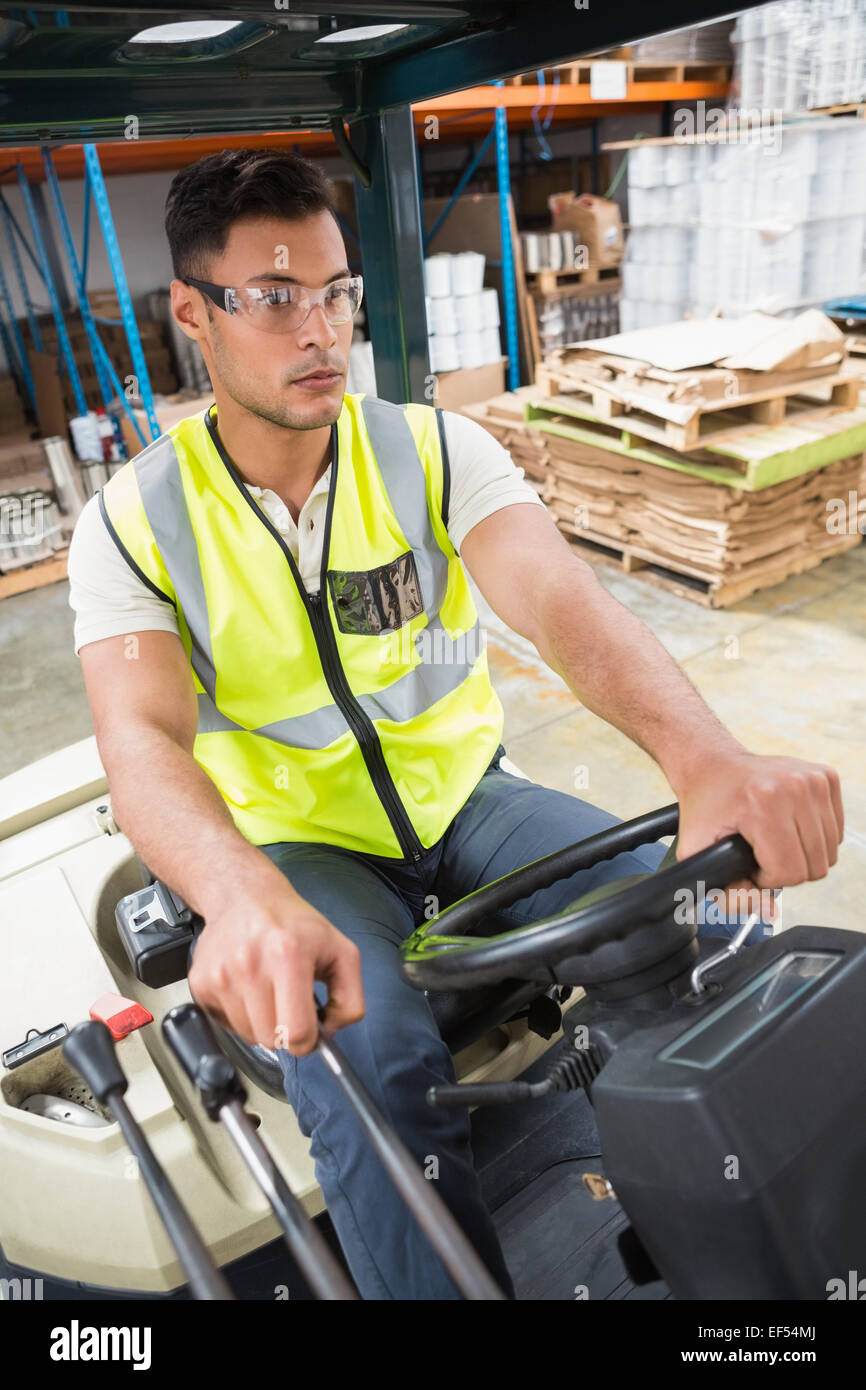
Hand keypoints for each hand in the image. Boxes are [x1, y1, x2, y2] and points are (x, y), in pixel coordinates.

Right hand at [188, 869, 364, 1055]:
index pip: (297, 1032)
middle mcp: (249, 966)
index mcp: (288, 956)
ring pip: (248, 1035)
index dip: (308, 1040)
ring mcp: (221, 975)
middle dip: (285, 1030)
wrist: (245, 897)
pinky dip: (241, 1015)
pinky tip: (248, 988)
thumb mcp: (342, 953)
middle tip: (289, 1002)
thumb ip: (349, 999)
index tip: (310, 1029)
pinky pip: (226, 1025)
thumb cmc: (294, 925)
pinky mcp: (200, 983)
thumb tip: (330, 1032)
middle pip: (271, 1039)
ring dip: (262, 1023)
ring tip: (268, 990)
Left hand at [674, 752, 843, 918]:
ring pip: (829, 851)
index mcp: (763, 803)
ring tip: (774, 839)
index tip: (750, 863)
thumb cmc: (705, 807)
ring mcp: (814, 779)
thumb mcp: (697, 853)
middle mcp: (794, 787)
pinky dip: (814, 837)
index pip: (789, 871)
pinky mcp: (826, 777)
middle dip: (786, 868)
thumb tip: (769, 911)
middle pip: (814, 865)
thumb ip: (728, 894)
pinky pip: (835, 831)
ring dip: (801, 854)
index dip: (766, 878)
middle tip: (761, 852)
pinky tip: (788, 826)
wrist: (713, 765)